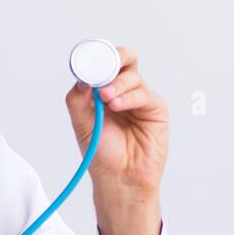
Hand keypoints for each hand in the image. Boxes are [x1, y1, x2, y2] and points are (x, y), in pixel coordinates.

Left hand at [64, 45, 168, 234]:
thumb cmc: (102, 154)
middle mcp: (122, 91)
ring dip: (117, 83)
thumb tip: (83, 77)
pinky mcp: (155, 110)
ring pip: (132, 75)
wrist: (119, 178)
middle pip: (124, 60)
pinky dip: (129, 96)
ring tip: (106, 98)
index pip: (103, 65)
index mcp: (102, 91)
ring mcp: (139, 99)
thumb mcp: (81, 123)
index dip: (96, 58)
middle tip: (103, 65)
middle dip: (114, 57)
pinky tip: (117, 105)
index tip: (86, 60)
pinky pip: (144, 94)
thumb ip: (78, 98)